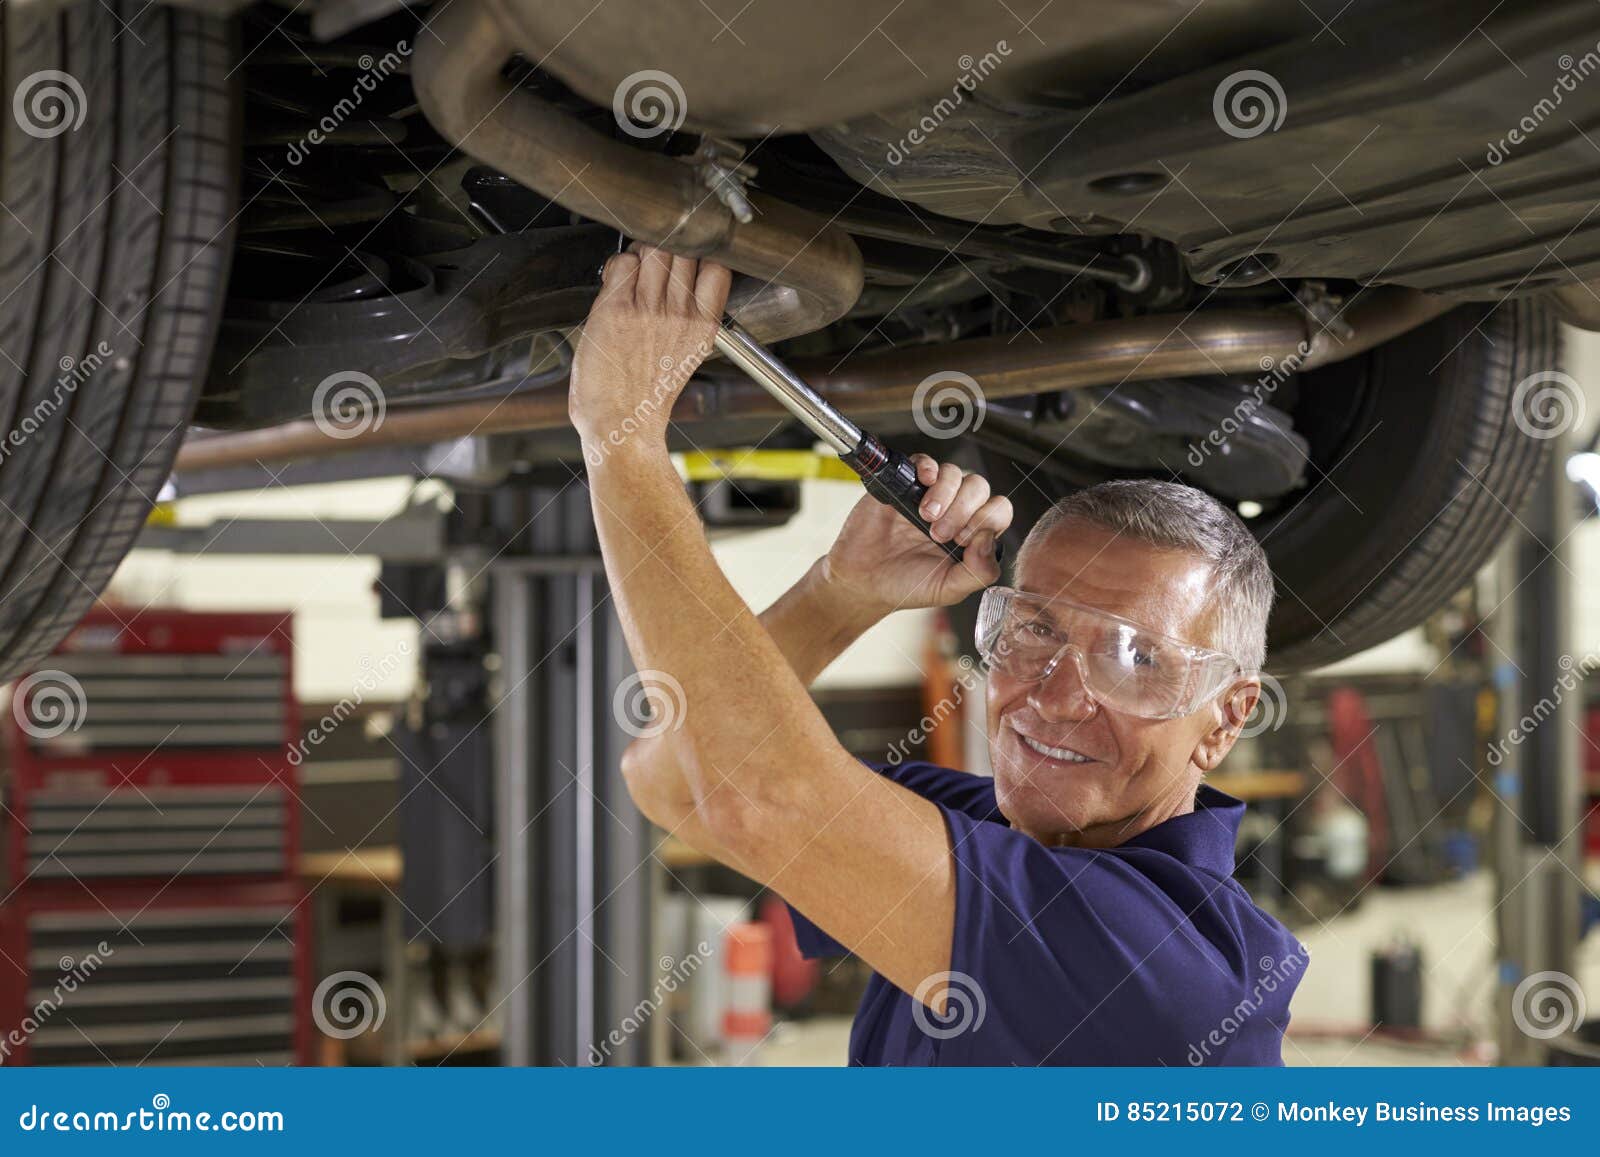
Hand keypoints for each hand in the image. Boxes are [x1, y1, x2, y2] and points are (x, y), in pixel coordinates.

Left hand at [569, 244, 731, 453]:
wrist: (622, 426)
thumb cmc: (648, 398)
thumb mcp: (688, 355)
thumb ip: (690, 316)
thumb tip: (678, 276)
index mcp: (703, 327)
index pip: (717, 267)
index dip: (701, 254)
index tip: (689, 259)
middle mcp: (680, 315)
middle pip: (683, 249)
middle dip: (667, 248)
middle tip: (654, 267)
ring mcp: (648, 311)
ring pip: (651, 249)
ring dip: (641, 254)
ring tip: (634, 275)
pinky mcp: (616, 311)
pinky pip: (620, 264)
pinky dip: (617, 266)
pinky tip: (616, 285)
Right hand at [821, 455, 1010, 614]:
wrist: (862, 580)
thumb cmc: (906, 584)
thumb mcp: (949, 589)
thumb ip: (979, 571)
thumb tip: (989, 539)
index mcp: (972, 534)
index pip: (998, 511)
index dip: (986, 521)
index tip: (962, 541)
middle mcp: (956, 510)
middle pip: (980, 488)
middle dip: (963, 510)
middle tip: (938, 534)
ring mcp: (930, 495)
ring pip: (955, 473)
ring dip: (945, 493)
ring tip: (925, 517)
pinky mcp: (905, 484)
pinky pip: (925, 462)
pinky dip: (928, 468)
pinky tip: (922, 484)